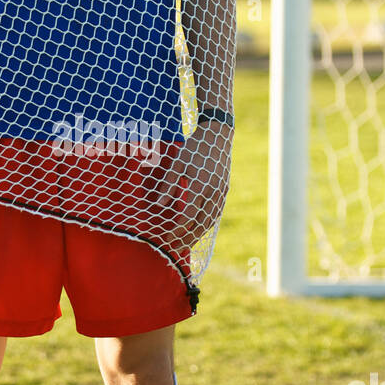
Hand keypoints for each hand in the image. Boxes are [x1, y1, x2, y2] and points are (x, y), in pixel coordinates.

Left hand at [153, 122, 232, 250]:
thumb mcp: (176, 163)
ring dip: (198, 235)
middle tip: (175, 249)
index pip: (187, 216)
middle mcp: (212, 192)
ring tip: (187, 245)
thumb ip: (168, 184)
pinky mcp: (224, 190)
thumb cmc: (193, 148)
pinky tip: (199, 230)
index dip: (177, 230)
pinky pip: (216, 213)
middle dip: (187, 238)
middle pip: (199, 223)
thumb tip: (160, 204)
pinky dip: (207, 224)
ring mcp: (220, 192)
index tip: (167, 238)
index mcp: (199, 185)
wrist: (217, 136)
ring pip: (209, 220)